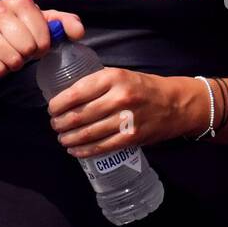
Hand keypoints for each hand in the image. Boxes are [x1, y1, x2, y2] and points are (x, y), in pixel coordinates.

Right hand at [0, 0, 84, 77]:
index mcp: (20, 0)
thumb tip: (78, 31)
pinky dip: (1, 70)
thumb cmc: (16, 30)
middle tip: (22, 51)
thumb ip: (65, 24)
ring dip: (15, 63)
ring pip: (12, 59)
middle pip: (27, 47)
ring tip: (11, 55)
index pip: (43, 33)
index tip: (37, 44)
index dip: (44, 44)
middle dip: (28, 55)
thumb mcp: (42, 23)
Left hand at [47, 70, 206, 155]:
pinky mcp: (131, 137)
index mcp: (113, 78)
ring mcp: (126, 119)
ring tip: (62, 138)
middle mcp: (119, 97)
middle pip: (78, 116)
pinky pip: (101, 147)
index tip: (52, 109)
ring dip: (68, 138)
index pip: (75, 93)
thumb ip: (97, 82)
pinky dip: (84, 150)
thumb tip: (67, 93)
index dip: (57, 104)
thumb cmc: (144, 88)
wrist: (175, 104)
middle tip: (55, 125)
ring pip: (87, 133)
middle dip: (60, 123)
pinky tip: (75, 150)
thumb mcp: (122, 75)